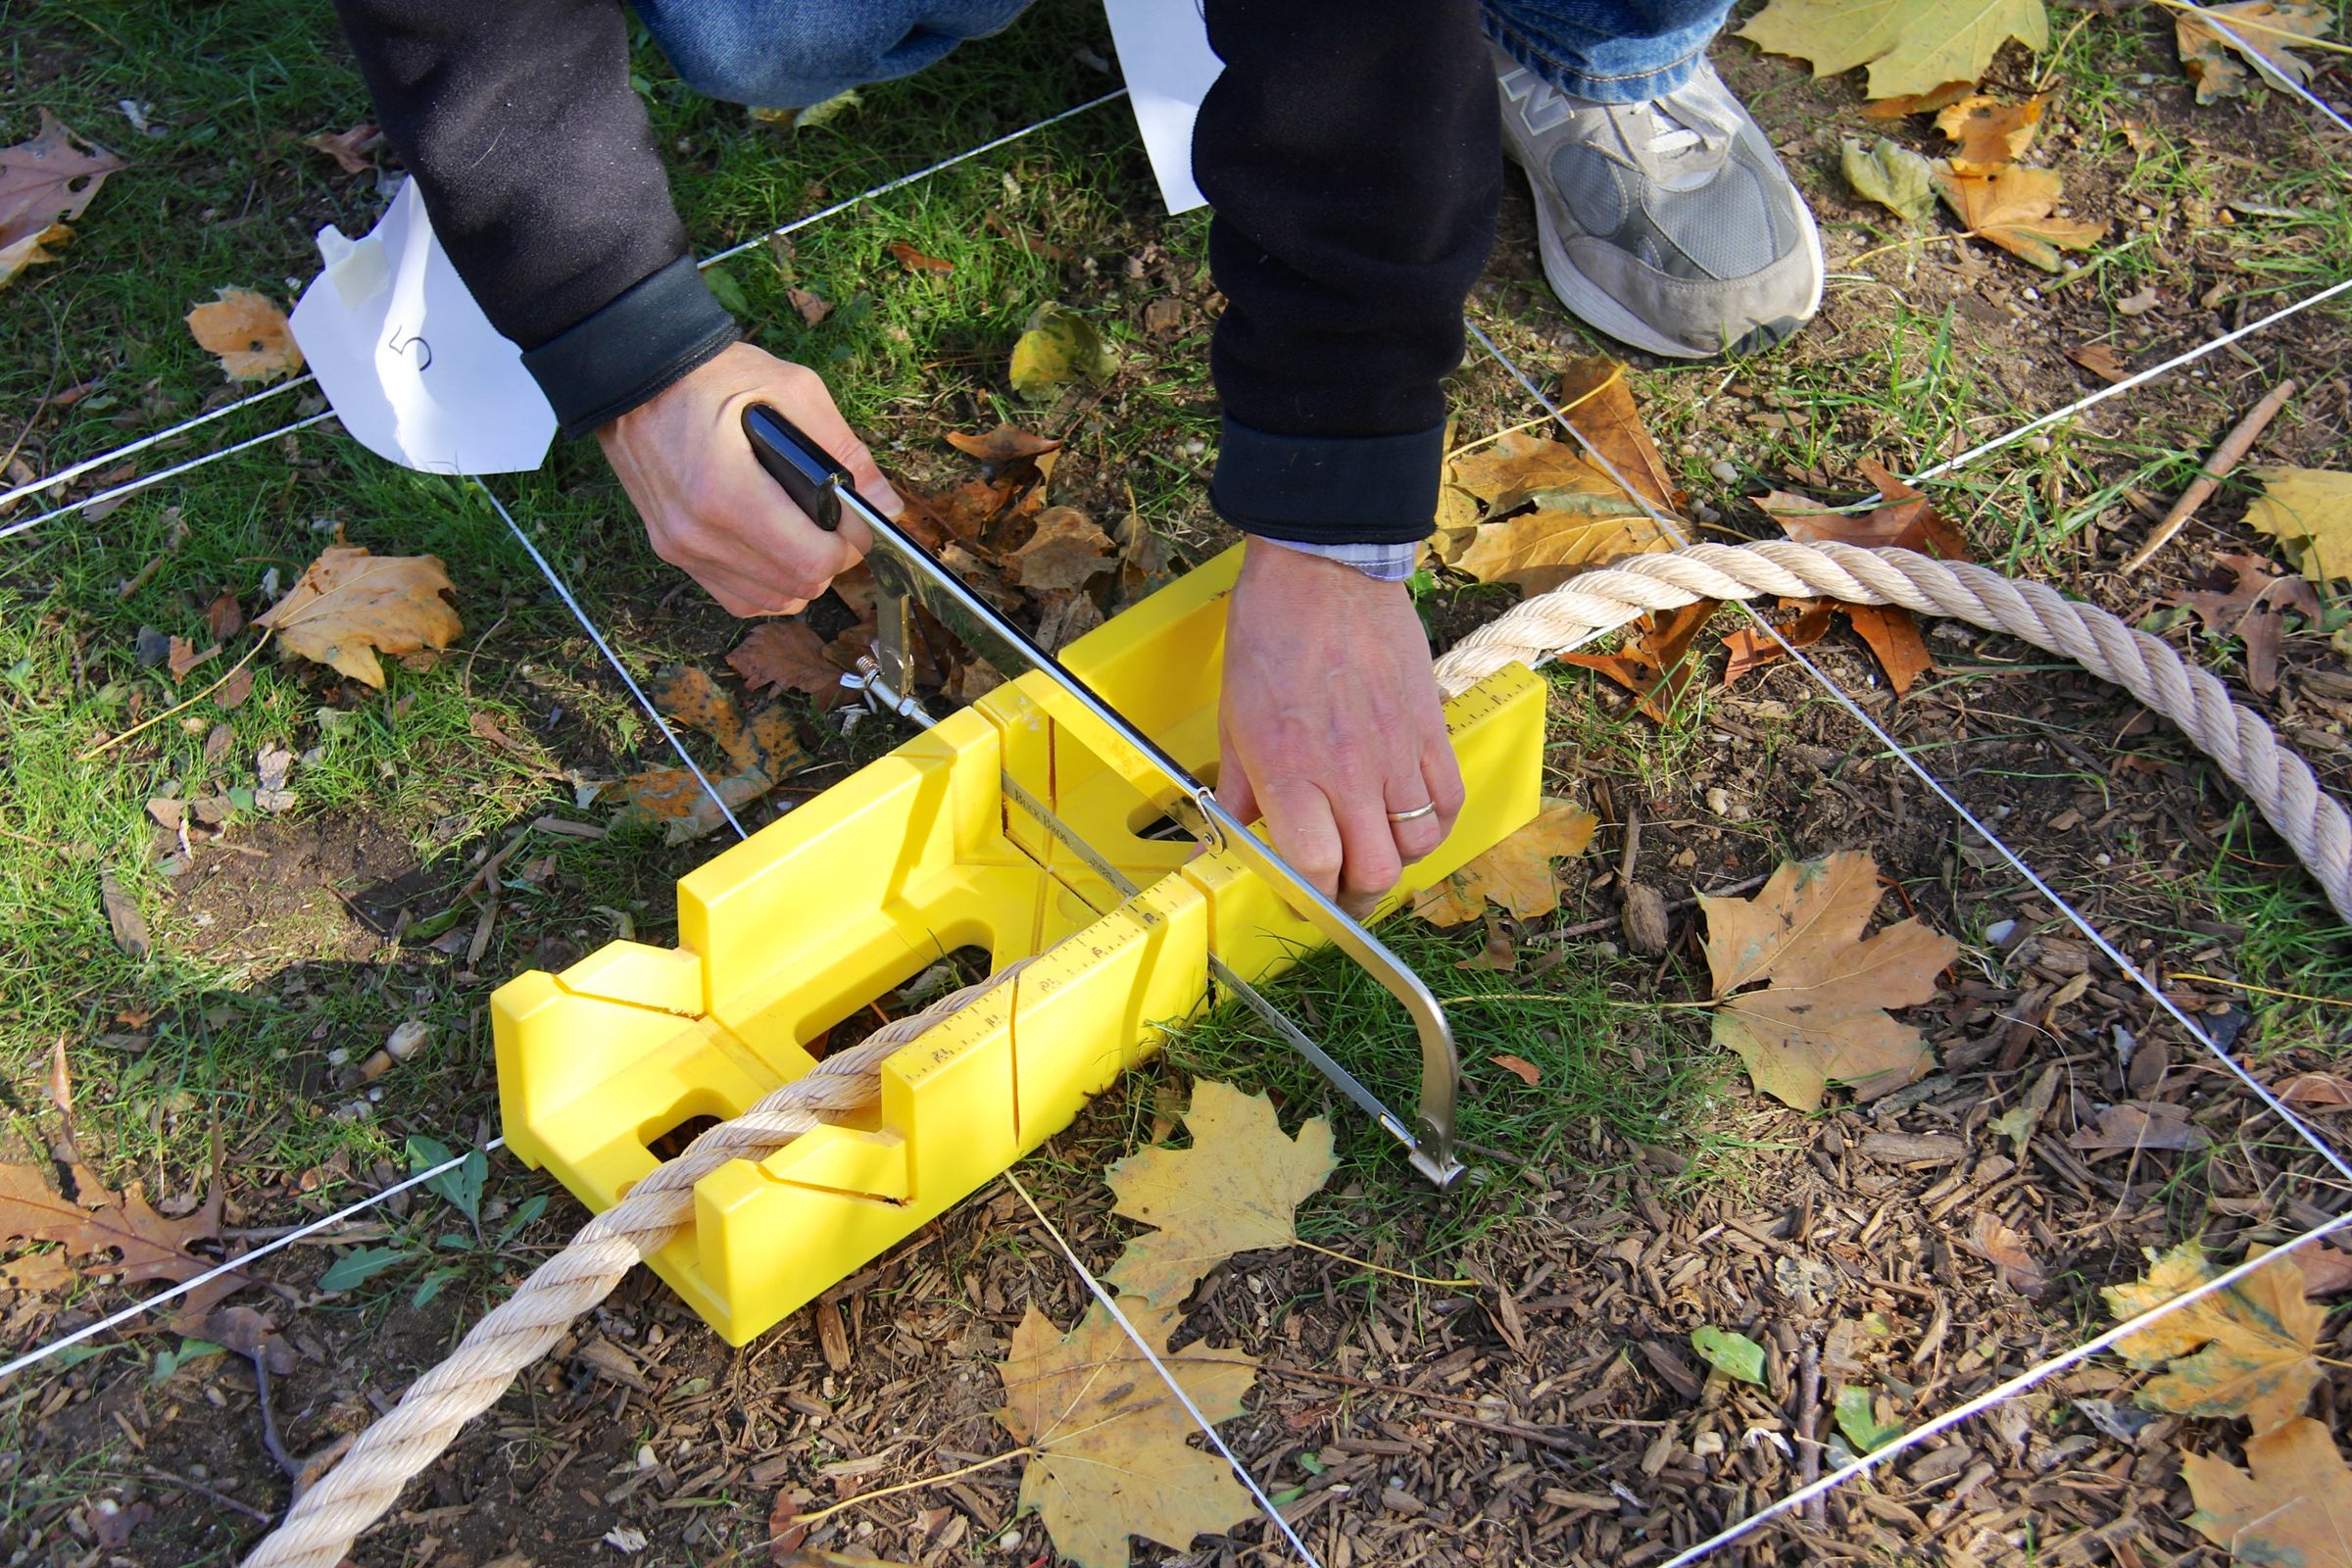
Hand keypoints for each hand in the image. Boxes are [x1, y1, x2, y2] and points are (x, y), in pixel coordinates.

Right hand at [596, 341, 902, 616]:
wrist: (634, 374)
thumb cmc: (712, 374)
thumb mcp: (792, 390)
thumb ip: (845, 451)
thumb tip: (886, 504)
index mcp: (727, 492)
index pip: (811, 560)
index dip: (851, 546)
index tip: (857, 522)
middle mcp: (698, 532)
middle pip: (796, 586)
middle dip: (831, 561)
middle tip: (836, 526)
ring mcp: (680, 547)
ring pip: (769, 600)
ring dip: (802, 577)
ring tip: (808, 535)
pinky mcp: (671, 551)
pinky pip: (736, 598)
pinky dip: (768, 585)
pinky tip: (778, 552)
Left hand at [1216, 539, 1464, 917]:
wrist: (1324, 571)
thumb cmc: (1270, 637)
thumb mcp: (1234, 721)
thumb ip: (1234, 794)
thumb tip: (1212, 848)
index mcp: (1289, 769)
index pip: (1314, 868)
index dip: (1310, 898)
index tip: (1302, 899)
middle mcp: (1347, 770)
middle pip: (1374, 872)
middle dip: (1356, 897)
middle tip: (1341, 891)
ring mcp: (1395, 751)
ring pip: (1417, 845)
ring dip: (1396, 862)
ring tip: (1375, 850)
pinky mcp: (1429, 727)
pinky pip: (1449, 801)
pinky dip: (1434, 824)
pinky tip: (1410, 818)